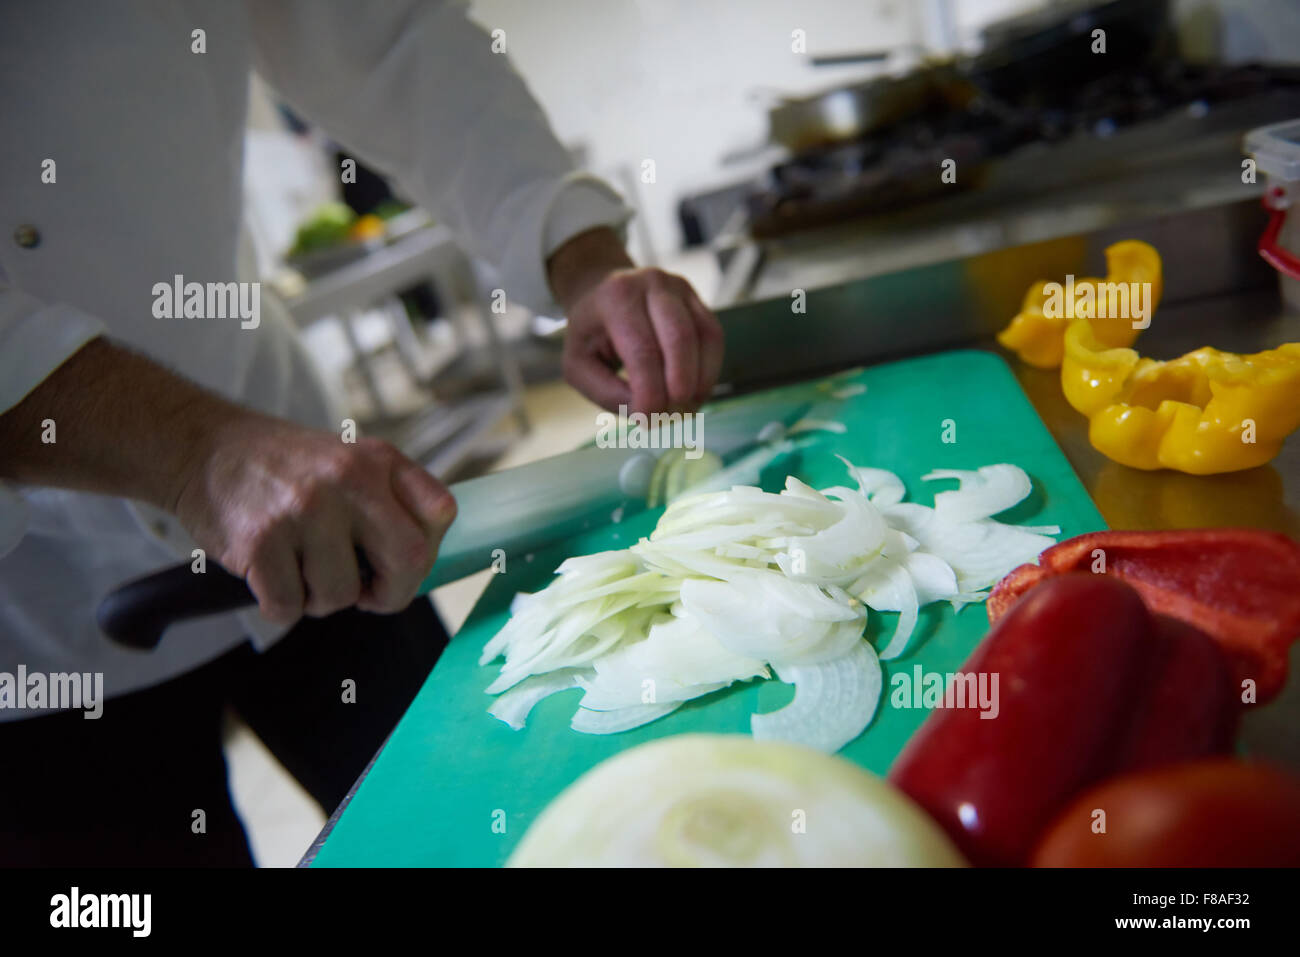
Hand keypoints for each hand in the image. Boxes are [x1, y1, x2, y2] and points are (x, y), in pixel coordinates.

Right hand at [172, 414, 455, 624]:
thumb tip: (419, 566)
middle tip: (366, 595)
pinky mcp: (260, 541)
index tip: (400, 565)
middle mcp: (348, 479)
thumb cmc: (283, 467)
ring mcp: (304, 509)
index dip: (427, 552)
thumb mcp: (348, 460)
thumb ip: (388, 501)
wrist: (204, 446)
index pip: (441, 512)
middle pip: (409, 560)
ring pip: (341, 594)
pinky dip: (280, 606)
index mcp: (377, 459)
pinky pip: (290, 606)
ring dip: (320, 598)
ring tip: (299, 567)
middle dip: (391, 593)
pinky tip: (269, 575)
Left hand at [547, 228, 723, 413]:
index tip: (648, 420)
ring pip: (704, 336)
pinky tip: (695, 392)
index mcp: (616, 297)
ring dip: (700, 381)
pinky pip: (714, 337)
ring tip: (685, 409)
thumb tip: (646, 412)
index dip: (651, 392)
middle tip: (670, 416)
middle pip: (679, 337)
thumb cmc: (590, 334)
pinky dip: (709, 371)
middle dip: (680, 386)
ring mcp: (679, 288)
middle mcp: (651, 284)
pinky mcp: (697, 300)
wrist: (602, 295)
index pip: (642, 350)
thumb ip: (606, 392)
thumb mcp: (578, 365)